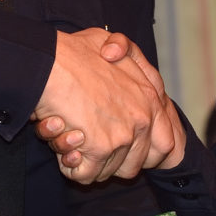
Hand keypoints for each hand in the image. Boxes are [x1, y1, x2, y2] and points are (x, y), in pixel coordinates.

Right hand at [33, 29, 169, 183]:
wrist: (50, 63)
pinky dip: (71, 167)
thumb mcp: (105, 40)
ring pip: (107, 172)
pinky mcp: (100, 148)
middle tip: (88, 146)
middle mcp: (142, 120)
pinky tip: (63, 148)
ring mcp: (123, 136)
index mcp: (150, 98)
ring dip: (87, 161)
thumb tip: (114, 53)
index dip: (142, 154)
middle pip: (133, 165)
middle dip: (110, 162)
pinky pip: (86, 175)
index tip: (119, 148)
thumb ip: (121, 48)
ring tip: (69, 136)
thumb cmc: (71, 52)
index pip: (165, 145)